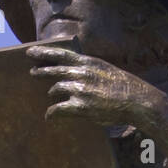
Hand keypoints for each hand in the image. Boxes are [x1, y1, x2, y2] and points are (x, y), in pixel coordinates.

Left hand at [28, 45, 163, 127]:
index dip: (44, 53)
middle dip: (41, 70)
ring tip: (50, 95)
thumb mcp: (107, 70)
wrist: (137, 100)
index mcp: (89, 62)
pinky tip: (49, 116)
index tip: (31, 51)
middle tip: (32, 71)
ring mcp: (79, 89)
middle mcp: (81, 73)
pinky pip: (57, 109)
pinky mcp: (79, 106)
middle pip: (54, 70)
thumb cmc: (125, 87)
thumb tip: (78, 70)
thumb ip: (91, 69)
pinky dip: (52, 113)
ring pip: (56, 89)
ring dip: (52, 93)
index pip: (61, 54)